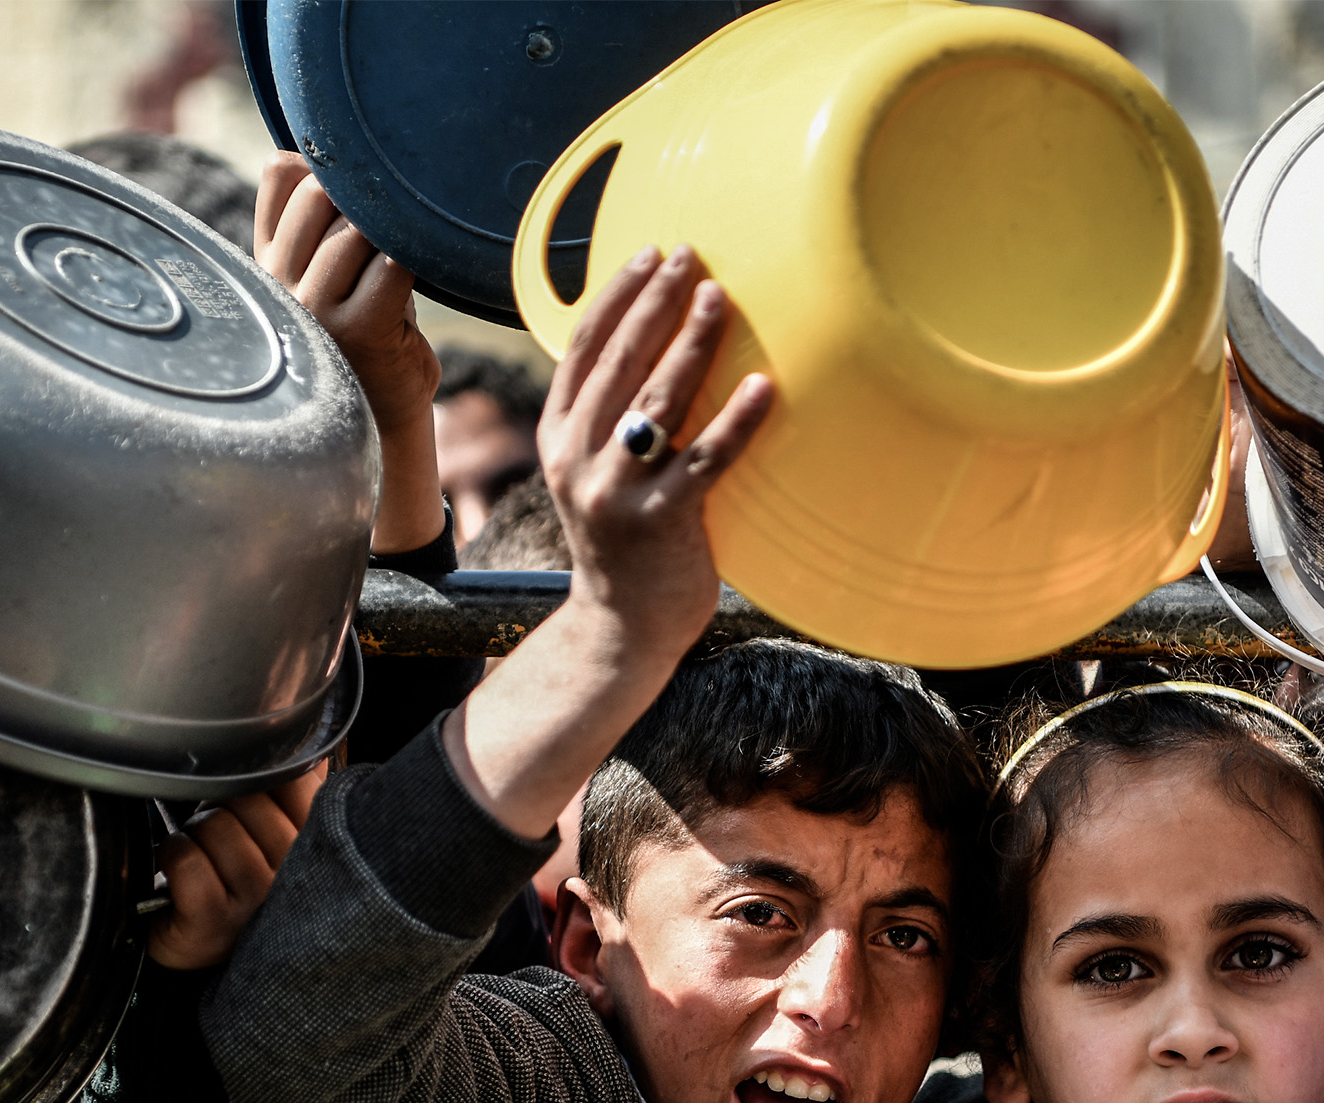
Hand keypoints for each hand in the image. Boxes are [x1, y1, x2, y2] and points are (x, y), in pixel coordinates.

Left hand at [145, 764, 325, 970]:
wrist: (199, 945)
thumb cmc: (232, 880)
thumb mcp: (271, 834)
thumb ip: (295, 793)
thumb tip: (316, 754)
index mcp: (315, 849)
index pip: (294, 782)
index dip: (259, 783)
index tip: (250, 808)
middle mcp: (294, 878)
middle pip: (245, 800)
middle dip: (218, 810)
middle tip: (218, 843)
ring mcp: (255, 902)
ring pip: (214, 825)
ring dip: (193, 836)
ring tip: (201, 861)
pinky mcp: (213, 921)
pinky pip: (186, 858)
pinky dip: (172, 856)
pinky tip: (178, 875)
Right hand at [255, 153, 443, 552]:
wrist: (381, 418)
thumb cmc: (368, 336)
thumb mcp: (333, 274)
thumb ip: (324, 224)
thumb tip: (330, 156)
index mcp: (267, 260)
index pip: (279, 174)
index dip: (322, 162)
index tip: (359, 184)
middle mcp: (278, 282)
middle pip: (320, 191)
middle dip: (365, 194)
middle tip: (398, 216)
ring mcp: (313, 308)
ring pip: (356, 227)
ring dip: (394, 228)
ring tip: (413, 245)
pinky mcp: (358, 330)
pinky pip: (392, 265)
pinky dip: (415, 257)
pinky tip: (427, 266)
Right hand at [441, 246, 771, 838]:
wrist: (620, 627)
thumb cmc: (626, 539)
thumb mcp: (597, 472)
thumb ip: (612, 417)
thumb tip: (659, 344)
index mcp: (558, 437)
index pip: (581, 350)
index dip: (615, 297)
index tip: (650, 254)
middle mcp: (578, 460)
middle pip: (617, 364)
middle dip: (654, 303)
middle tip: (690, 256)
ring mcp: (617, 493)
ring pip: (655, 403)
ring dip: (690, 344)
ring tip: (720, 299)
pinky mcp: (662, 523)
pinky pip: (705, 461)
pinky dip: (736, 421)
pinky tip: (764, 387)